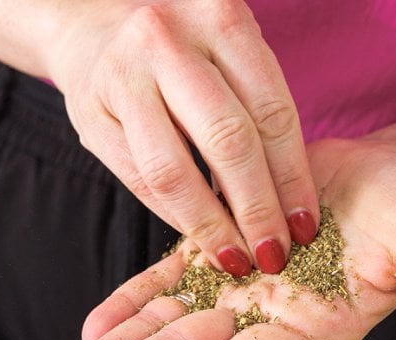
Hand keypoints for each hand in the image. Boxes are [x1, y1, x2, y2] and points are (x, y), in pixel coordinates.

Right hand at [47, 0, 318, 274]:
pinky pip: (140, 180)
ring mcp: (122, 75)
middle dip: (257, 209)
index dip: (293, 178)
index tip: (305, 227)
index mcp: (218, 16)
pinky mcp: (90, 115)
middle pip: (228, 141)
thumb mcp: (225, 49)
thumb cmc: (181, 49)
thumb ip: (257, 104)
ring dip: (212, 226)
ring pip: (175, 171)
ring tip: (236, 259)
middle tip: (274, 256)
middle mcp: (167, 38)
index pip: (271, 111)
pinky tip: (199, 238)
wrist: (92, 26)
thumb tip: (293, 202)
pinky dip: (175, 217)